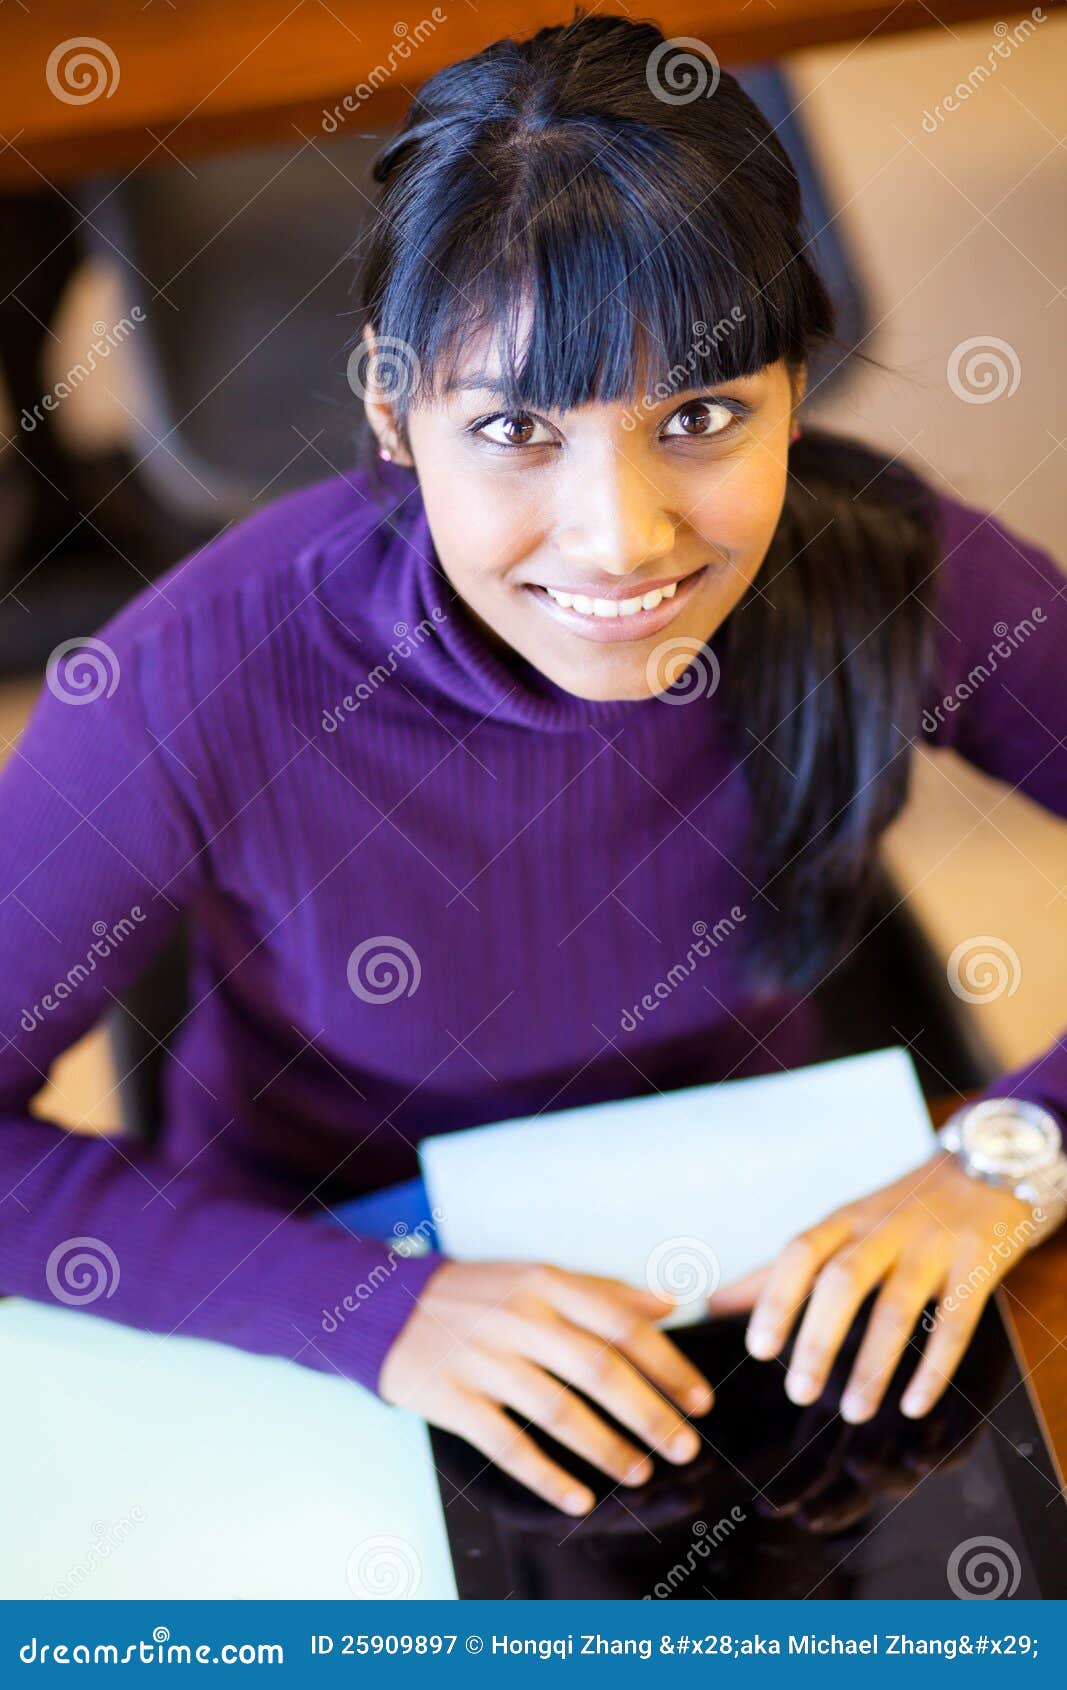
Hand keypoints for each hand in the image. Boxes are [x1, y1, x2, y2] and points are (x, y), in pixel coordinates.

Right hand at [378, 1259, 714, 1514]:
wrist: (386, 1307)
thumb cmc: (476, 1294)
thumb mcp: (537, 1274)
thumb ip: (603, 1290)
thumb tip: (668, 1304)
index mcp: (545, 1284)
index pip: (621, 1324)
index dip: (667, 1365)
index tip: (699, 1400)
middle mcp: (518, 1318)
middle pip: (598, 1369)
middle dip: (649, 1413)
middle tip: (684, 1446)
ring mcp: (483, 1359)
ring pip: (558, 1410)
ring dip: (606, 1447)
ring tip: (640, 1472)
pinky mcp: (454, 1399)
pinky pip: (508, 1444)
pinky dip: (547, 1476)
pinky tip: (579, 1497)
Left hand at [706, 1149, 1039, 1422]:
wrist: (987, 1169)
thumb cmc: (900, 1209)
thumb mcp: (841, 1226)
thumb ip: (781, 1268)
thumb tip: (713, 1304)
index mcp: (846, 1220)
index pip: (801, 1253)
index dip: (777, 1298)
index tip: (757, 1348)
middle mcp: (884, 1230)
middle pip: (844, 1280)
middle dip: (819, 1337)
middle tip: (797, 1392)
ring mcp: (933, 1246)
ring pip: (899, 1306)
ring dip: (874, 1363)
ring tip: (853, 1411)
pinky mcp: (977, 1264)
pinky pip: (956, 1322)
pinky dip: (934, 1367)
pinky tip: (914, 1405)